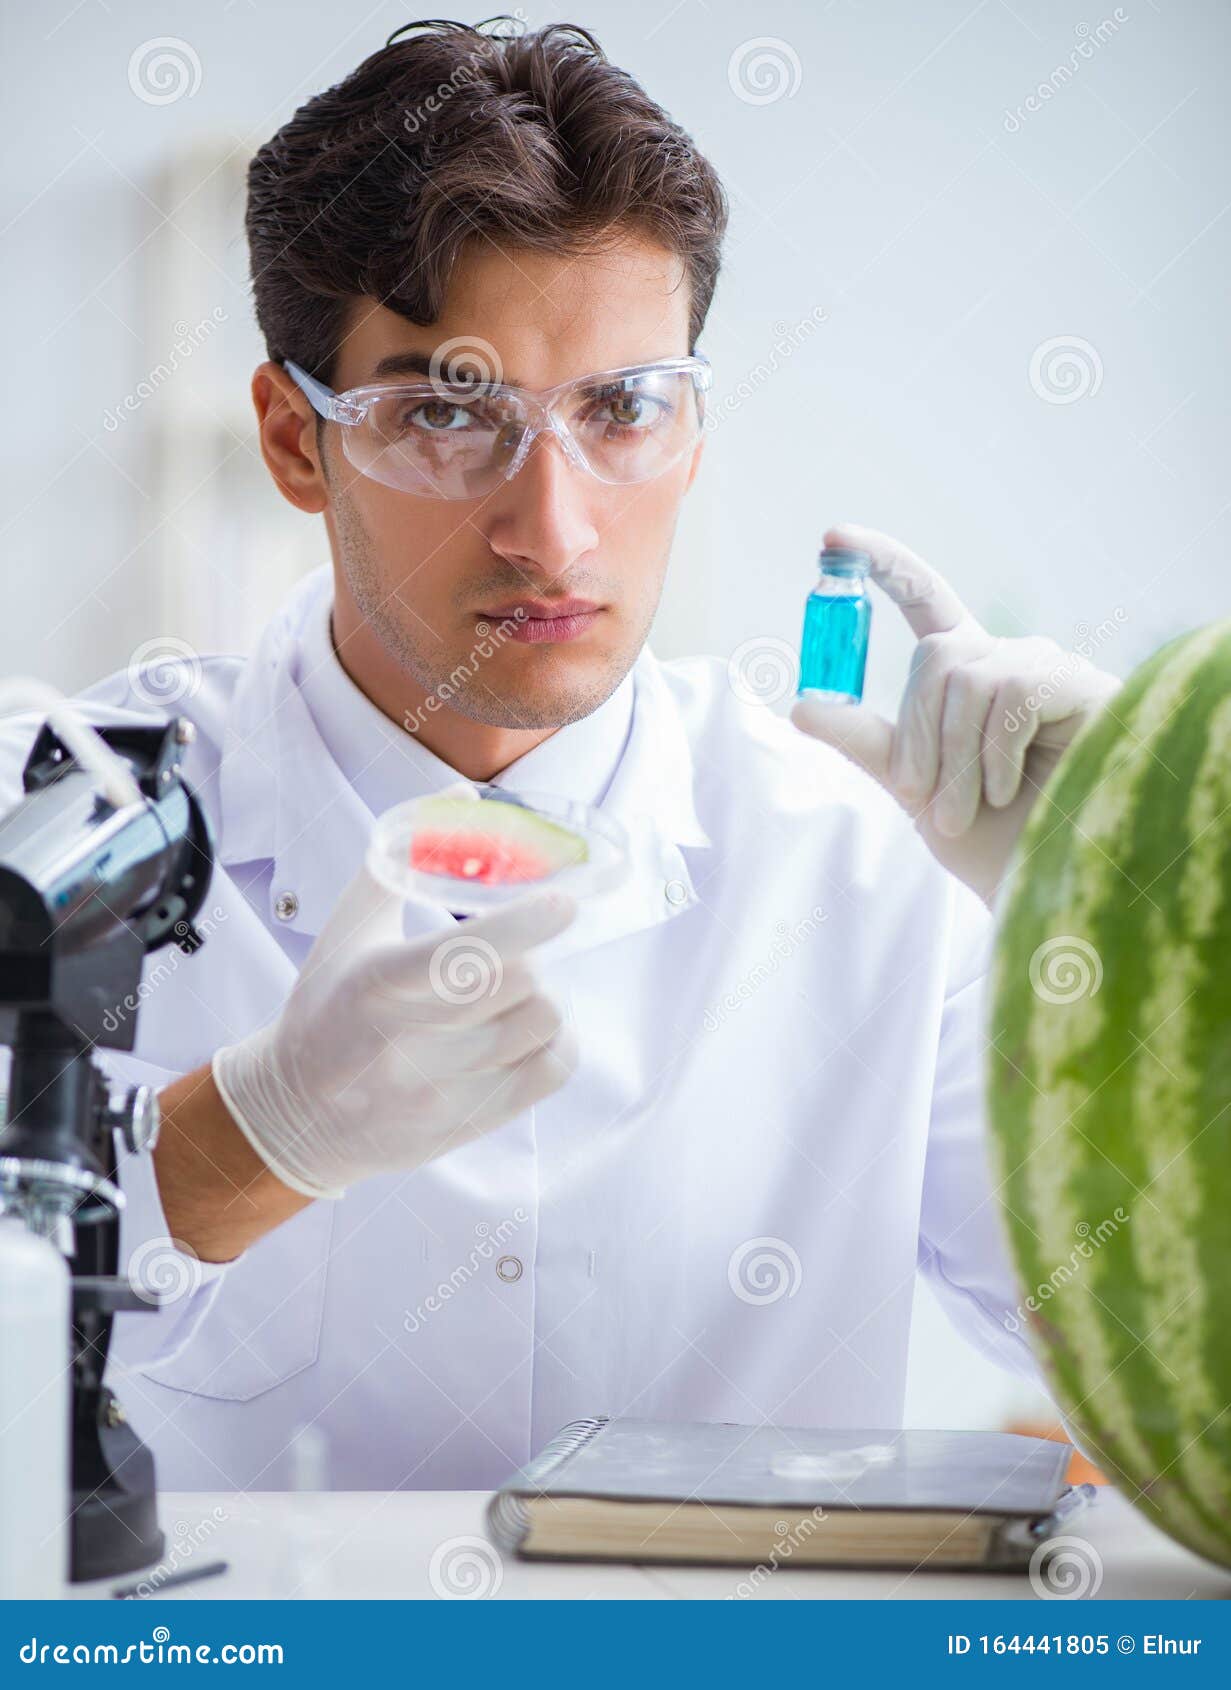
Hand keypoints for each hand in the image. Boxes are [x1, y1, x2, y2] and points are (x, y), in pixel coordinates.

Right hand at [212, 860, 577, 1197]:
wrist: (297, 1117)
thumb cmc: (327, 1008)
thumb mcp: (346, 932)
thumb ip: (399, 860)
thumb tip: (460, 797)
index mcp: (374, 987)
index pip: (462, 955)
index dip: (522, 925)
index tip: (563, 901)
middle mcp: (409, 1044)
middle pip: (520, 983)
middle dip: (532, 949)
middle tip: (517, 943)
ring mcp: (444, 1091)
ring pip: (544, 1022)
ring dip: (543, 992)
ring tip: (515, 988)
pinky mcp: (470, 1123)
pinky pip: (554, 1070)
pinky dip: (556, 1038)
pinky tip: (526, 1028)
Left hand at [790, 523, 1121, 905]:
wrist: (1053, 880)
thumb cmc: (994, 842)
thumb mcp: (916, 791)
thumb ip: (868, 744)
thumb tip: (801, 706)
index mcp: (965, 678)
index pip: (924, 601)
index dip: (885, 564)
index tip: (833, 536)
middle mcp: (1006, 660)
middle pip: (934, 657)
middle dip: (918, 734)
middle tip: (927, 799)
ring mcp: (1046, 667)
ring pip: (966, 679)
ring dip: (956, 759)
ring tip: (974, 808)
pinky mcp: (1079, 684)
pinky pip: (1010, 694)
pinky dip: (995, 752)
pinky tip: (1009, 789)